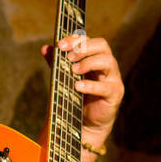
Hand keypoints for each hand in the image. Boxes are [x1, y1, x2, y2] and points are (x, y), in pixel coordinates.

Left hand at [41, 34, 123, 150]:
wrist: (86, 122)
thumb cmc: (77, 96)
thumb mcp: (64, 77)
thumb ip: (57, 62)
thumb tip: (45, 48)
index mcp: (95, 57)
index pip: (89, 40)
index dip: (75, 39)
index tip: (60, 45)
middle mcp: (107, 65)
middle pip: (102, 45)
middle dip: (84, 48)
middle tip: (69, 57)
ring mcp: (113, 78)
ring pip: (108, 61)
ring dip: (88, 63)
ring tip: (73, 71)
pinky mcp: (115, 94)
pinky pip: (106, 87)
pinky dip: (91, 85)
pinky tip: (77, 87)